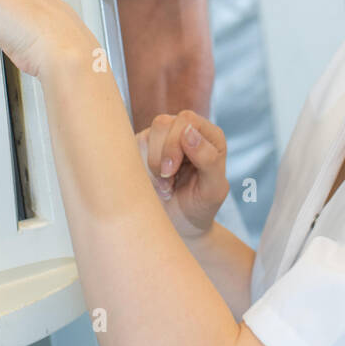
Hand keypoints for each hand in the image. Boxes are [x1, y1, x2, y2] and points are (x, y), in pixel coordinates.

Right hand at [138, 111, 228, 238]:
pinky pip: (131, 146)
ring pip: (147, 133)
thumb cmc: (200, 206)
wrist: (179, 225)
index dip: (176, 142)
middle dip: (162, 154)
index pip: (188, 120)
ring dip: (152, 163)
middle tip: (167, 180)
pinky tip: (152, 183)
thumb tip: (188, 132)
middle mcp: (185, 131)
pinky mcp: (143, 148)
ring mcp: (163, 138)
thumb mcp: (213, 190)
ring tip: (164, 185)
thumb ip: (209, 159)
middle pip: (163, 122)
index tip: (173, 170)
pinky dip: (140, 168)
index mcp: (209, 135)